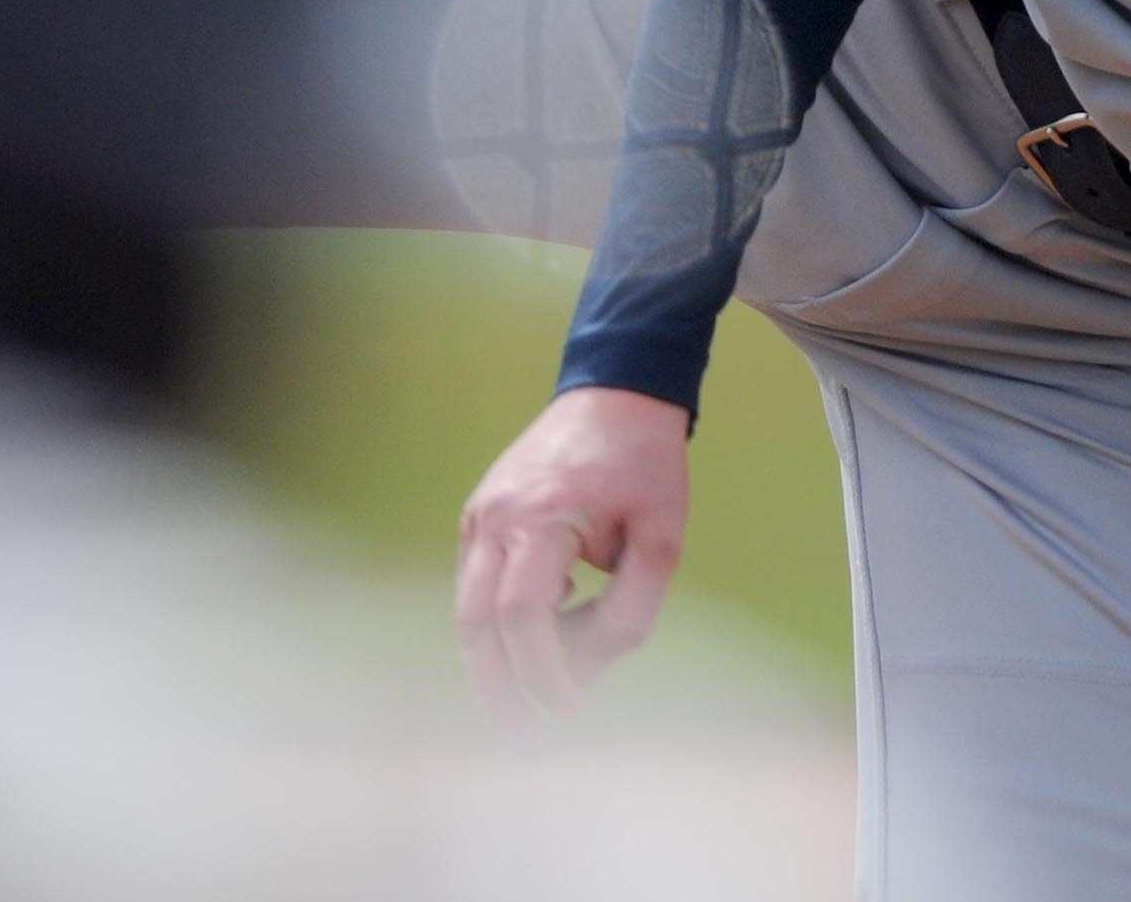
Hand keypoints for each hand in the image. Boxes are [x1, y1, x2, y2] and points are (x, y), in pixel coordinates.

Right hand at [454, 384, 691, 728]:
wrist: (616, 396)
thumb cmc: (644, 467)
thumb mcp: (662, 540)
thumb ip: (630, 611)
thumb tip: (587, 669)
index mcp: (541, 517)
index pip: (521, 616)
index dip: (539, 673)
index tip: (568, 710)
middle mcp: (496, 518)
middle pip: (475, 624)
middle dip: (496, 688)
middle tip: (526, 734)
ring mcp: (479, 516)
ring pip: (467, 609)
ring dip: (493, 662)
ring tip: (530, 701)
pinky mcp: (479, 516)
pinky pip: (475, 586)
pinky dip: (498, 625)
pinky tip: (542, 637)